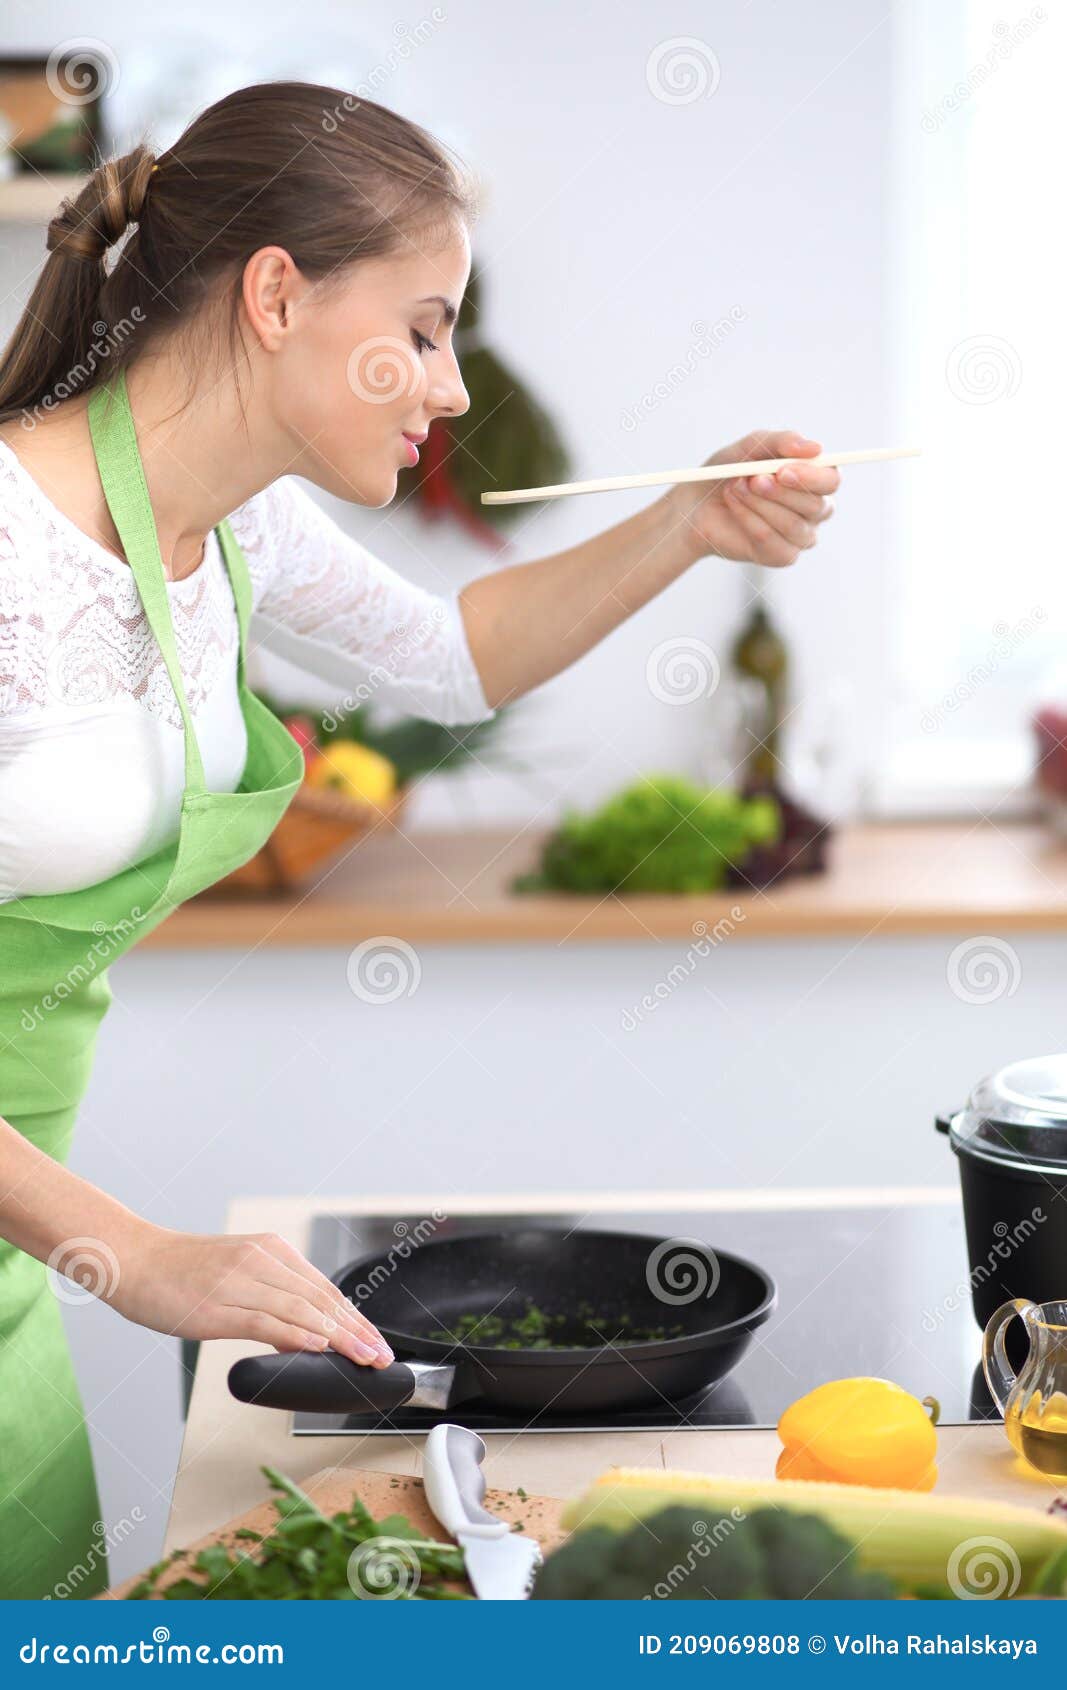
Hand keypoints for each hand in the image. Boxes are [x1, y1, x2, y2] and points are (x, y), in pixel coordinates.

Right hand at [111, 1223, 394, 1367]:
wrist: (133, 1259)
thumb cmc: (180, 1271)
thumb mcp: (237, 1273)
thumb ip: (273, 1301)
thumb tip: (306, 1334)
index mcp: (270, 1250)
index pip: (324, 1288)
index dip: (354, 1317)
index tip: (375, 1340)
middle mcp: (261, 1260)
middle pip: (321, 1298)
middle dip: (356, 1329)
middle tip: (380, 1354)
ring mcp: (239, 1281)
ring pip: (301, 1309)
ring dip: (338, 1336)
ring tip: (361, 1355)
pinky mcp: (217, 1305)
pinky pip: (264, 1318)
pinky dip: (295, 1333)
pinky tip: (317, 1345)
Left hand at [660, 428, 838, 567]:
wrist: (696, 503)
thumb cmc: (729, 472)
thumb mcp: (750, 448)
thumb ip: (781, 442)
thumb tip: (814, 448)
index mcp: (815, 480)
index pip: (831, 480)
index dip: (811, 477)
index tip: (782, 470)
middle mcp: (815, 509)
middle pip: (815, 505)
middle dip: (780, 492)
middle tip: (751, 479)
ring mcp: (800, 536)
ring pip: (793, 526)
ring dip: (760, 505)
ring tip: (735, 488)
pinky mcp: (781, 556)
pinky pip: (773, 543)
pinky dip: (750, 522)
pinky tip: (734, 507)